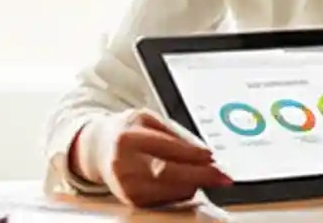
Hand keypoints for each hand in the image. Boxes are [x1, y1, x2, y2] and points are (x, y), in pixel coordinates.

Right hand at [74, 109, 231, 207]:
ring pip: (173, 190)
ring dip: (195, 182)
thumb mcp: (149, 120)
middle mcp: (125, 165)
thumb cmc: (129, 132)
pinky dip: (183, 190)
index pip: (166, 148)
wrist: (98, 150)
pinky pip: (169, 200)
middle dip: (201, 175)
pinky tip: (183, 179)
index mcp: (128, 138)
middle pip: (169, 174)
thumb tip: (204, 152)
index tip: (212, 156)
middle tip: (224, 176)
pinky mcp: (134, 202)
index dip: (192, 153)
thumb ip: (176, 134)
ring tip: (201, 171)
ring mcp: (128, 187)